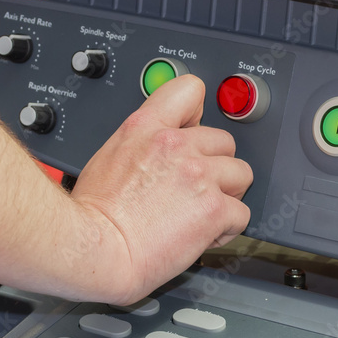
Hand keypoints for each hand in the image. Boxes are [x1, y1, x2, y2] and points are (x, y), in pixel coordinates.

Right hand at [70, 75, 251, 303]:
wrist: (96, 249)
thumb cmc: (95, 215)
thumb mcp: (110, 155)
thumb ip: (144, 142)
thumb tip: (160, 149)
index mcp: (146, 127)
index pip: (190, 89)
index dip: (198, 112)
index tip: (195, 130)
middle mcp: (177, 145)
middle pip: (225, 141)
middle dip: (215, 165)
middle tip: (194, 189)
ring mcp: (199, 175)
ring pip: (241, 174)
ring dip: (228, 194)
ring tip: (201, 211)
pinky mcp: (214, 208)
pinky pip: (242, 214)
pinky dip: (227, 228)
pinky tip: (203, 234)